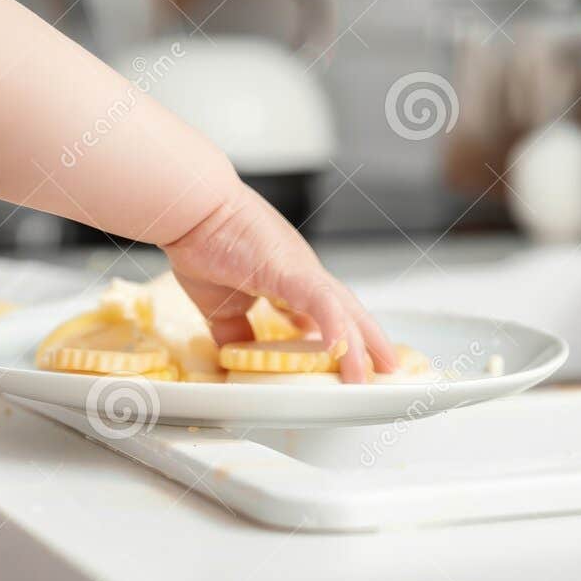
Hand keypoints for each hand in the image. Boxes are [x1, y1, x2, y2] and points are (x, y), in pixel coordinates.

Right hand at [162, 187, 395, 382]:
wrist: (193, 206)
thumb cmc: (201, 240)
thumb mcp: (219, 303)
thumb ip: (233, 330)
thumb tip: (236, 356)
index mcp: (288, 278)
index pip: (325, 311)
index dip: (341, 335)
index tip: (347, 358)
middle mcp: (302, 273)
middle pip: (347, 311)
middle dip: (369, 341)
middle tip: (387, 367)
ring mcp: (301, 270)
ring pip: (343, 310)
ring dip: (361, 344)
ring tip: (372, 374)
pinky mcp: (290, 270)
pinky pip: (321, 303)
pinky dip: (335, 326)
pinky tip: (342, 351)